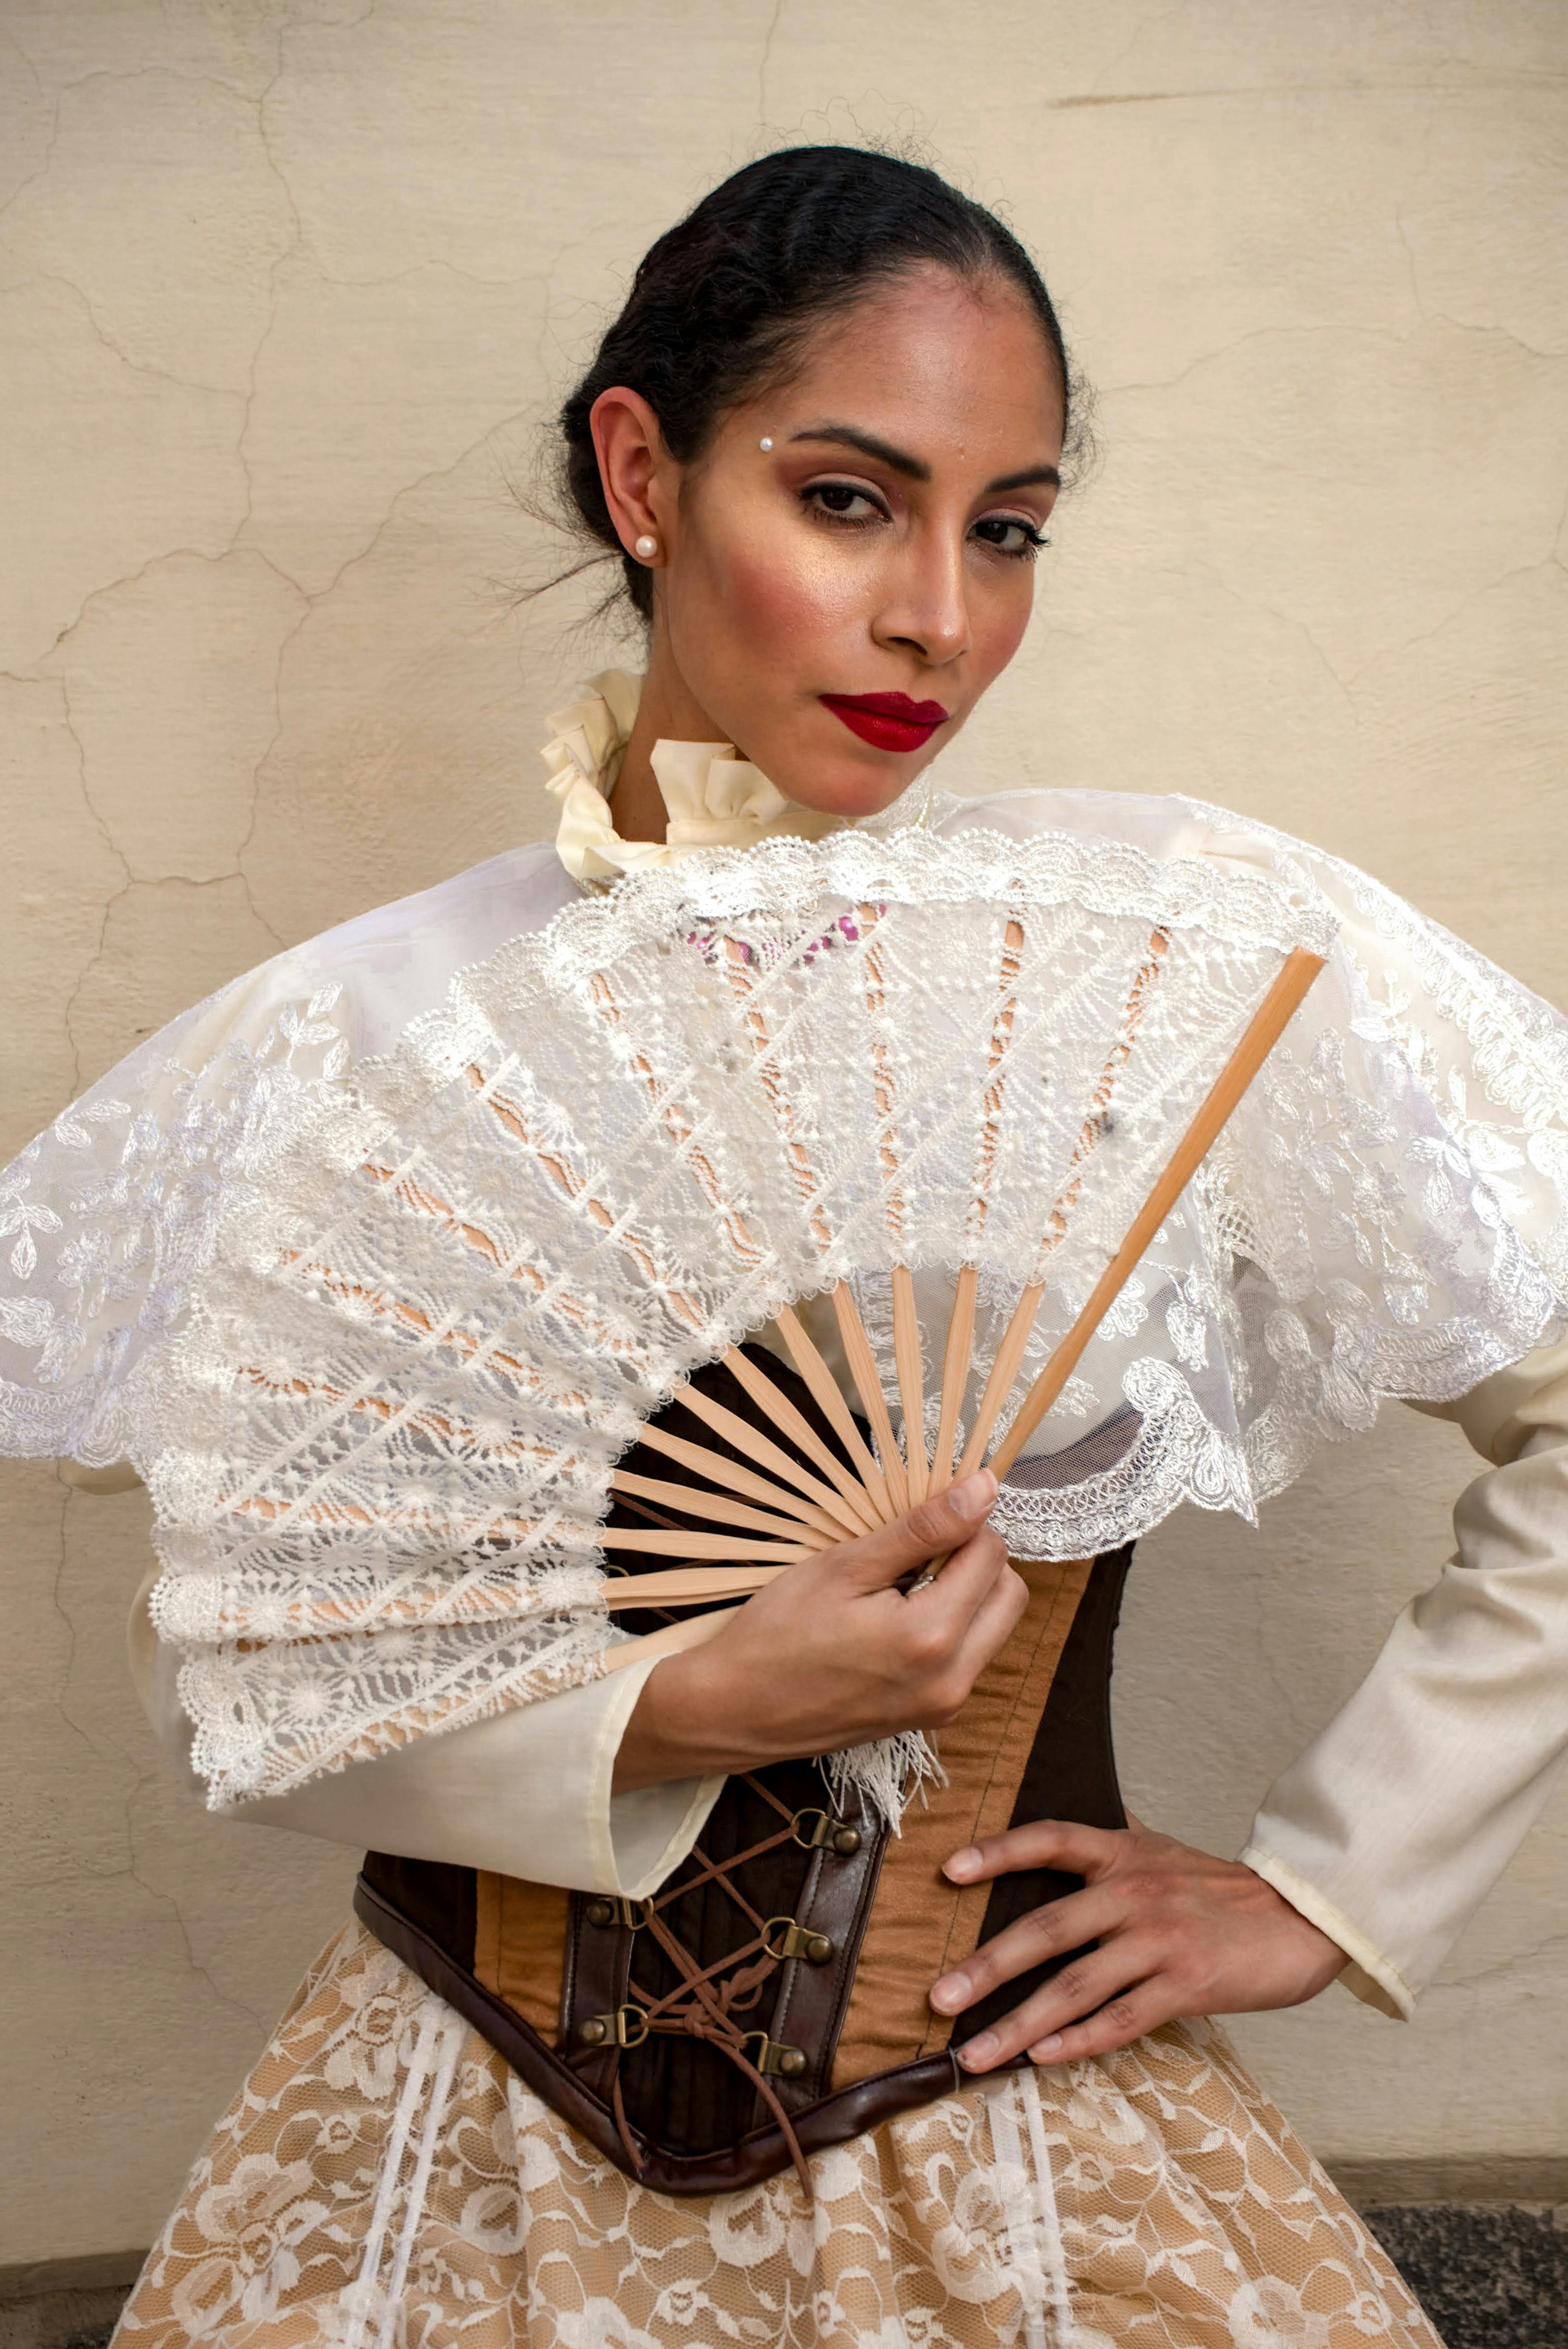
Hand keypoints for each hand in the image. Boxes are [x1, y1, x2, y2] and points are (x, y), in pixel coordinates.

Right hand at [612, 1470, 1027, 1790]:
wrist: (735, 1711)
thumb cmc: (776, 1634)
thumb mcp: (845, 1566)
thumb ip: (922, 1529)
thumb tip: (984, 1488)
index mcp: (932, 1638)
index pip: (991, 1555)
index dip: (962, 1523)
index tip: (919, 1518)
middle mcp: (953, 1680)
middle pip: (1010, 1594)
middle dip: (976, 1559)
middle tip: (914, 1550)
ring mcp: (945, 1706)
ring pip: (995, 1626)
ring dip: (967, 1594)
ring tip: (900, 1585)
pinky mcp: (933, 1717)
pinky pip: (970, 1656)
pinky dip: (951, 1627)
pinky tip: (895, 1618)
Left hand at [929, 1814, 1346, 2069]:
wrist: (1302, 1918)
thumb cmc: (1222, 1891)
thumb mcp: (1163, 1851)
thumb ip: (1110, 1848)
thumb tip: (1057, 1841)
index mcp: (1122, 1854)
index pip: (1050, 1840)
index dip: (998, 1851)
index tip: (949, 1872)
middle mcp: (1134, 1893)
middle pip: (1047, 1928)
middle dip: (987, 1965)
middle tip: (938, 1995)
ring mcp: (1159, 1942)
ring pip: (1075, 1986)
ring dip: (1019, 2024)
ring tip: (975, 2053)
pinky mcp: (1186, 1986)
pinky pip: (1121, 2019)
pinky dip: (1079, 2041)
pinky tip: (1043, 2059)